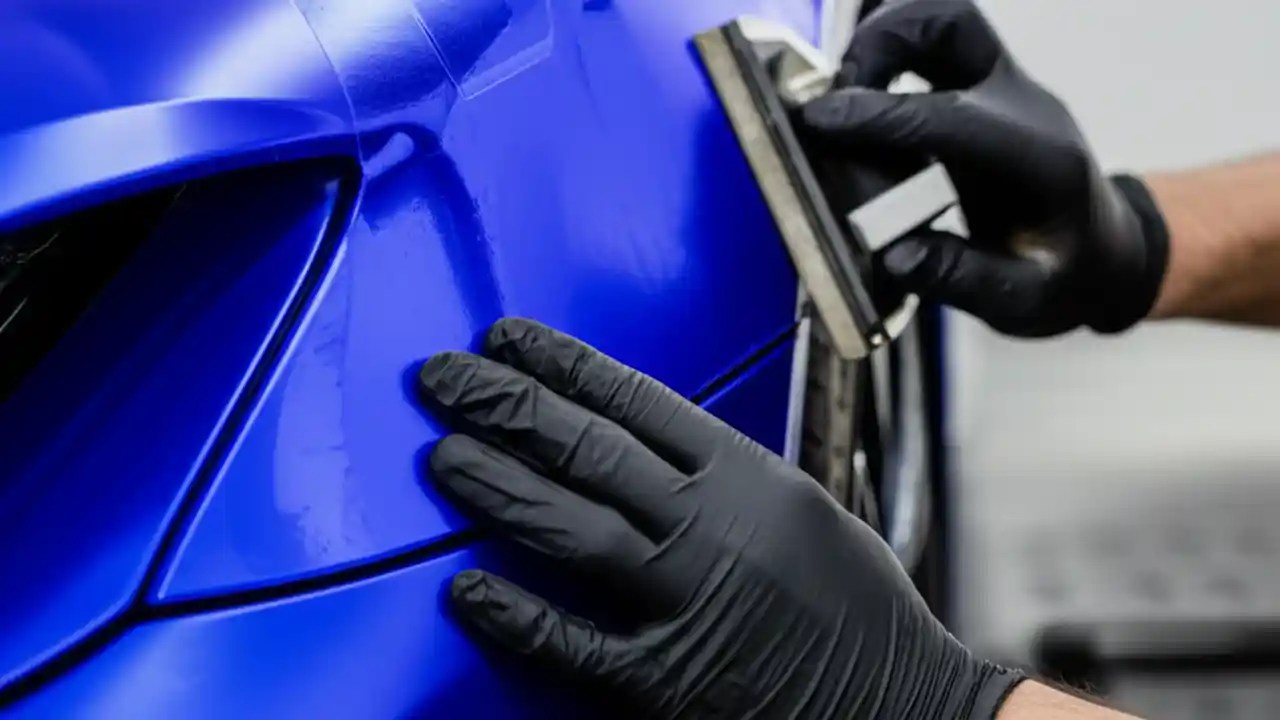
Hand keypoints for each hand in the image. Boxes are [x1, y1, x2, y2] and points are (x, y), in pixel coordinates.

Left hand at [417, 318, 1021, 718]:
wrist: (903, 708)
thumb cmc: (858, 611)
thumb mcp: (804, 507)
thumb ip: (725, 472)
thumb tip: (644, 437)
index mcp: (750, 479)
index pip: (635, 399)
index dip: (562, 363)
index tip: (508, 340)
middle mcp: (714, 530)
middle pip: (590, 449)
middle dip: (507, 405)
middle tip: (446, 380)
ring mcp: (688, 603)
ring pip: (574, 529)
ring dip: (499, 489)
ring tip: (443, 458)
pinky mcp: (668, 681)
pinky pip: (575, 644)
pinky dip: (517, 616)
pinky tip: (467, 590)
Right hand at [801, 0, 1168, 336]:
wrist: (1108, 255)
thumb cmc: (1068, 279)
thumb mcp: (1024, 301)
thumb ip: (961, 278)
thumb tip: (896, 255)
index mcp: (1038, 160)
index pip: (948, 117)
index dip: (878, 117)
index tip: (820, 123)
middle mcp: (1022, 106)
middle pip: (952, 25)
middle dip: (880, 46)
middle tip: (833, 101)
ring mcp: (1004, 89)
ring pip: (942, 21)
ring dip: (881, 40)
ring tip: (841, 98)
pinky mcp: (983, 89)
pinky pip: (932, 47)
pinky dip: (887, 56)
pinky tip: (858, 100)